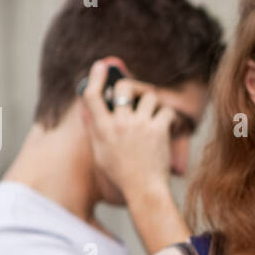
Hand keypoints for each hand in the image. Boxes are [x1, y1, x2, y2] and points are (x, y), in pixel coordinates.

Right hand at [80, 58, 177, 199]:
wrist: (144, 189)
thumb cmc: (121, 174)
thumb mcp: (99, 153)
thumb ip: (93, 128)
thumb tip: (87, 109)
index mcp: (102, 129)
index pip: (93, 97)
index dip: (96, 77)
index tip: (101, 65)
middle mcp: (119, 124)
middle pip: (124, 87)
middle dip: (131, 86)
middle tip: (135, 94)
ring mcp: (140, 125)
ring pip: (149, 96)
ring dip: (151, 103)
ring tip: (151, 115)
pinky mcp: (159, 130)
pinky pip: (166, 111)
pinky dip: (167, 116)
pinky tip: (165, 125)